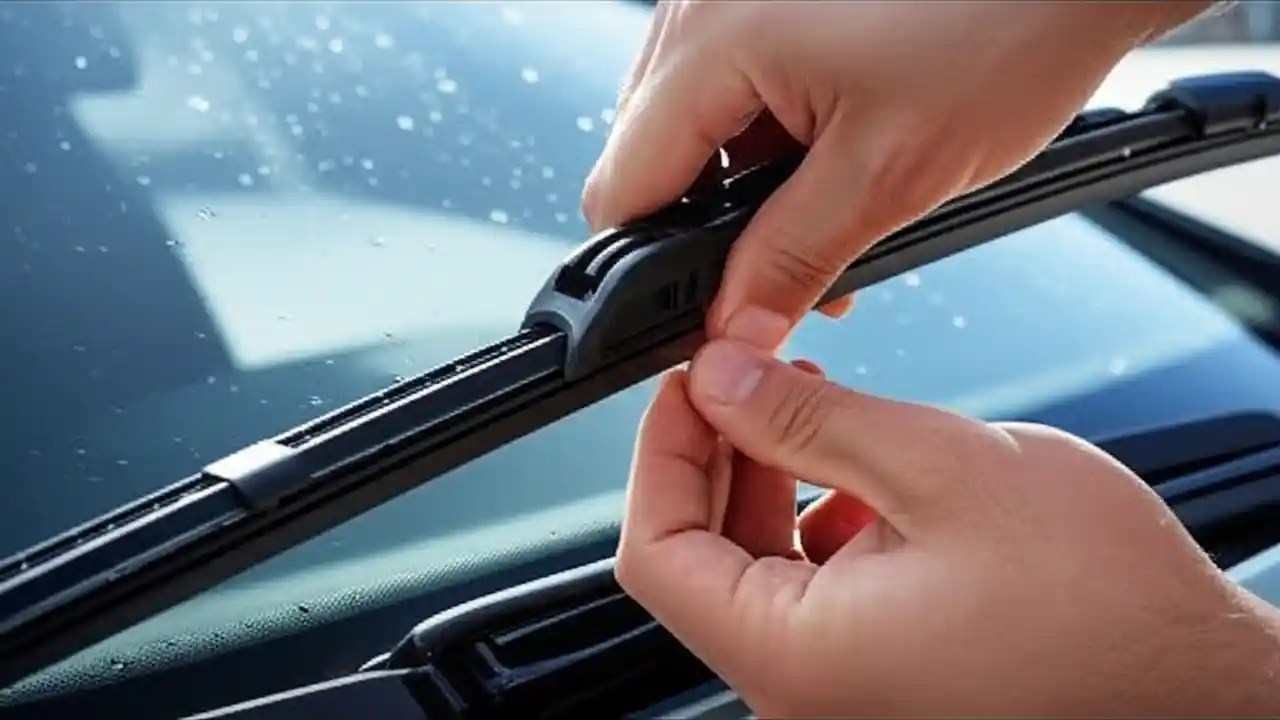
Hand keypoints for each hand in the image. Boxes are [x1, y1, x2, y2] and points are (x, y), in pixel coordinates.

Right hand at [583, 1, 1211, 349]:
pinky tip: (828, 159)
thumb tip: (734, 330)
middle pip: (650, 155)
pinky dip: (767, 134)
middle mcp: (703, 5)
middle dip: (708, 224)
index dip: (658, 263)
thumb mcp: (890, 172)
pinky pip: (733, 83)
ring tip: (825, 210)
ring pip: (692, 124)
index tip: (708, 305)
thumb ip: (791, 260)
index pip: (624, 184)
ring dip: (743, 181)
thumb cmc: (1007, 24)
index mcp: (714, 40)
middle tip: (786, 266)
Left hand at [616, 339, 1279, 716]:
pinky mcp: (878, 679)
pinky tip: (857, 472)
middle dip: (720, 455)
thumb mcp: (941, 470)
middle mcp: (803, 693)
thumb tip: (719, 380)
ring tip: (812, 407)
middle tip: (755, 376)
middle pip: (701, 560)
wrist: (1200, 684)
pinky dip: (813, 523)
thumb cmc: (1105, 604)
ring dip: (769, 482)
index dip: (662, 451)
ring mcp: (840, 692)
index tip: (690, 382)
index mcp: (795, 658)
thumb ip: (808, 423)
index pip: (656, 555)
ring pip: (753, 571)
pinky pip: (808, 595)